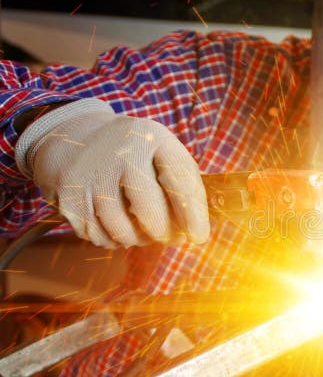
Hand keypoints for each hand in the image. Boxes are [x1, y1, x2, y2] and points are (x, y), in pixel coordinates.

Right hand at [16, 99, 209, 248]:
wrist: (73, 137)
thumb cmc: (133, 152)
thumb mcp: (160, 151)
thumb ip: (182, 184)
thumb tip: (196, 233)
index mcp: (152, 138)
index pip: (180, 180)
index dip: (192, 213)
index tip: (198, 236)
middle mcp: (122, 153)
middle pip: (150, 213)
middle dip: (163, 233)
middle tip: (169, 237)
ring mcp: (92, 174)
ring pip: (123, 231)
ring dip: (138, 239)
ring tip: (143, 231)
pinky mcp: (69, 196)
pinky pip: (98, 236)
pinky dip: (112, 239)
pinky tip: (116, 226)